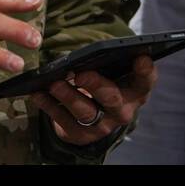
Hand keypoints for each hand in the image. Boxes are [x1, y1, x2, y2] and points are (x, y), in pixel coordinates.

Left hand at [30, 54, 155, 146]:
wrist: (96, 117)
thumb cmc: (107, 83)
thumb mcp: (115, 73)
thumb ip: (111, 61)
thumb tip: (91, 49)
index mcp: (136, 90)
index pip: (146, 80)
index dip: (145, 70)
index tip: (140, 57)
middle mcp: (123, 110)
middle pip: (112, 98)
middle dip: (96, 85)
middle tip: (80, 74)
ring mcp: (103, 125)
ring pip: (86, 112)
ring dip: (68, 96)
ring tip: (54, 84)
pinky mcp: (82, 135)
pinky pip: (64, 121)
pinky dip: (49, 106)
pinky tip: (39, 93)